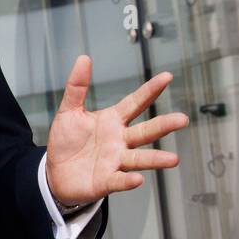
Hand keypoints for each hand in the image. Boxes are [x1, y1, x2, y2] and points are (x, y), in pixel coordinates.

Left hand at [45, 55, 188, 204]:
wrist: (55, 172)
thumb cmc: (67, 141)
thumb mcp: (69, 111)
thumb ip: (77, 87)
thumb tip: (83, 58)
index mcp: (113, 121)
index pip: (135, 103)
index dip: (150, 90)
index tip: (167, 77)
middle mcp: (119, 141)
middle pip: (145, 131)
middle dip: (163, 125)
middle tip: (183, 119)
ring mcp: (115, 161)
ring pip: (139, 159)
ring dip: (156, 159)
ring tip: (173, 159)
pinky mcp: (106, 181)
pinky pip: (119, 181)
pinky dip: (128, 181)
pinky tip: (138, 179)